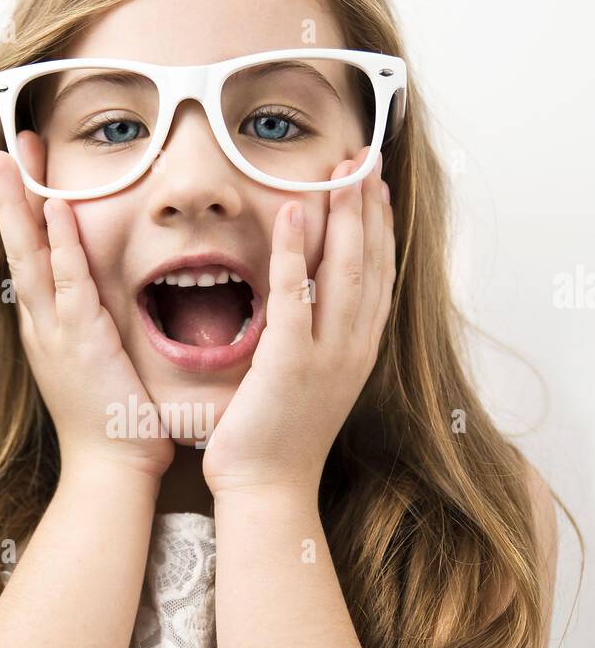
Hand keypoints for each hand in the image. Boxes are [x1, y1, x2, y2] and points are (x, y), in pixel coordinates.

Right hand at [0, 144, 174, 483]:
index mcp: (46, 329)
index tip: (20, 174)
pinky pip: (68, 281)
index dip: (22, 215)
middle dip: (10, 195)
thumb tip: (107, 312)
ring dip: (21, 203)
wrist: (110, 469)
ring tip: (10, 157)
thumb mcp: (100, 367)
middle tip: (3, 147)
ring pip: (31, 254)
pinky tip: (54, 209)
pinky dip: (59, 244)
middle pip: (17, 247)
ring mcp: (55, 330)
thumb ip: (98, 333)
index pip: (29, 259)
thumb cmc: (114, 426)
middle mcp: (41, 324)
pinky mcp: (79, 339)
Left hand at [202, 145, 394, 499]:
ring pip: (343, 270)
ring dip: (343, 214)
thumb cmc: (278, 439)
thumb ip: (315, 338)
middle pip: (369, 262)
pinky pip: (294, 294)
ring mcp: (325, 355)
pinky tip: (292, 211)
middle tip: (365, 157)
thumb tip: (309, 298)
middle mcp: (352, 348)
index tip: (378, 188)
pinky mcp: (288, 361)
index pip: (378, 276)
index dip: (380, 228)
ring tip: (341, 169)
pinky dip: (292, 249)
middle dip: (368, 205)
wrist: (267, 490)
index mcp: (358, 352)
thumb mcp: (309, 380)